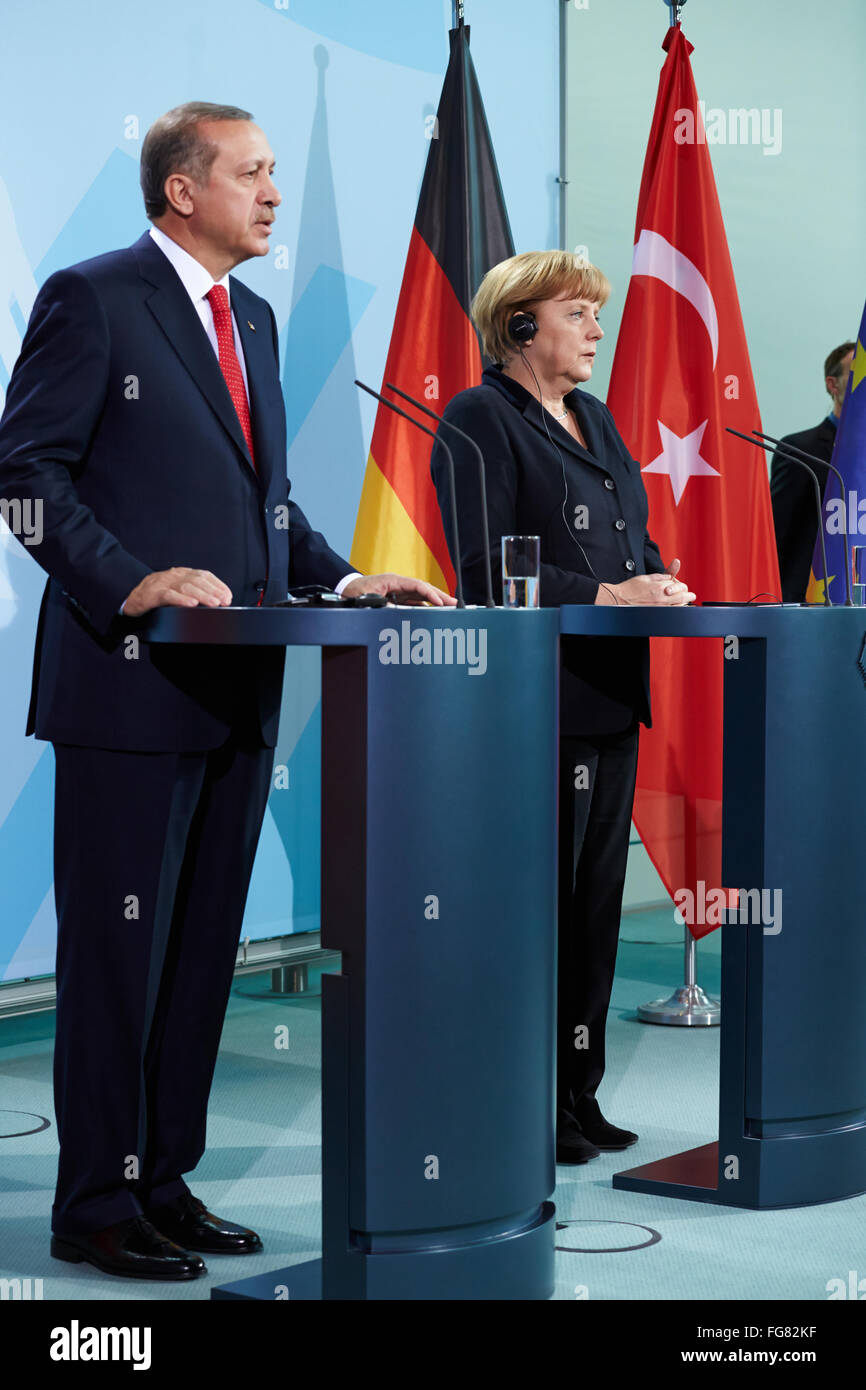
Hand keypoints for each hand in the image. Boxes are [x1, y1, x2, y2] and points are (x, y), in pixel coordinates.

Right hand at [122, 568, 232, 616]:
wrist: (129, 595)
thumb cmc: (155, 595)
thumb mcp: (176, 589)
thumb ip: (192, 591)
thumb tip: (215, 601)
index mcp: (181, 573)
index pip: (204, 575)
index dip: (218, 584)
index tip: (228, 596)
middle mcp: (173, 575)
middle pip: (197, 581)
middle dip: (213, 591)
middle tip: (224, 601)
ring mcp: (162, 583)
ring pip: (185, 587)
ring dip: (202, 595)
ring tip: (214, 603)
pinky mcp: (152, 594)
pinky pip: (168, 596)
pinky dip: (181, 600)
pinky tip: (192, 604)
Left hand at [341, 573, 456, 605]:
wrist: (346, 588)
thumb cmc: (356, 591)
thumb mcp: (369, 599)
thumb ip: (385, 606)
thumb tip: (399, 613)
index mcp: (394, 580)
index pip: (418, 586)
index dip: (430, 594)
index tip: (440, 603)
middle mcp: (399, 584)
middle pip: (423, 589)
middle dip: (439, 596)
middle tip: (454, 603)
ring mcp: (399, 590)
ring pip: (421, 595)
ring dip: (434, 601)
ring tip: (448, 608)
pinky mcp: (397, 597)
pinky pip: (414, 601)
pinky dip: (424, 606)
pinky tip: (433, 611)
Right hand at [595, 567, 694, 605]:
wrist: (619, 600)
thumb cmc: (630, 588)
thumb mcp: (646, 577)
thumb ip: (661, 576)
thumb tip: (670, 577)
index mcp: (660, 586)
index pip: (679, 585)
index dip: (682, 585)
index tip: (683, 587)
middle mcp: (662, 598)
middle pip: (683, 596)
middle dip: (688, 595)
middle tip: (691, 596)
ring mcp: (660, 608)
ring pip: (680, 606)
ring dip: (684, 603)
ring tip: (685, 602)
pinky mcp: (657, 615)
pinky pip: (672, 614)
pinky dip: (677, 611)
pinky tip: (677, 610)